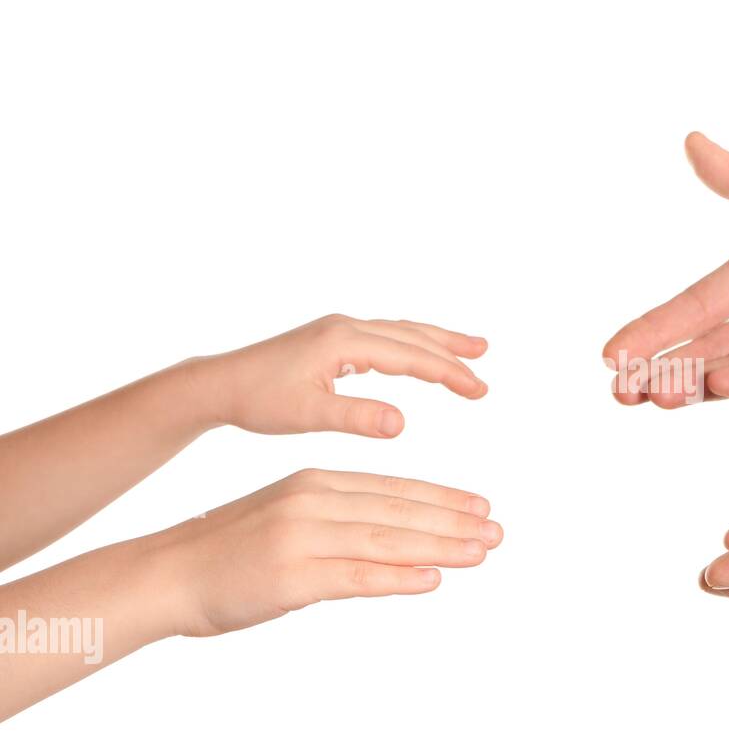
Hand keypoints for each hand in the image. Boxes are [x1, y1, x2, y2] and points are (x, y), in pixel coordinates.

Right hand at [152, 469, 502, 636]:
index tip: (481, 506)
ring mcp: (302, 538)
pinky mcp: (292, 577)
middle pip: (398, 512)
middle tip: (498, 531)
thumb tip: (393, 536)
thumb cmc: (229, 551)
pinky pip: (356, 578)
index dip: (442, 498)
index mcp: (315, 483)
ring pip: (386, 541)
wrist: (165, 572)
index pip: (393, 490)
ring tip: (481, 552)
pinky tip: (432, 581)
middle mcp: (313, 501)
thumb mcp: (288, 516)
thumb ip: (339, 520)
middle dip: (453, 522)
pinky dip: (397, 579)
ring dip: (439, 547)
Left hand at [186, 314, 488, 437]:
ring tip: (474, 349)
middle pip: (413, 335)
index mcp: (344, 341)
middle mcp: (345, 328)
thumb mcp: (308, 415)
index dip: (448, 372)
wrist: (219, 384)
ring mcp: (339, 331)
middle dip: (452, 353)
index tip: (478, 390)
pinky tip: (420, 355)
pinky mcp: (333, 340)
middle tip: (485, 370)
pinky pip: (386, 338)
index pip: (410, 355)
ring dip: (437, 342)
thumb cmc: (258, 400)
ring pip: (401, 332)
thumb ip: (357, 417)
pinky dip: (412, 345)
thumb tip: (403, 423)